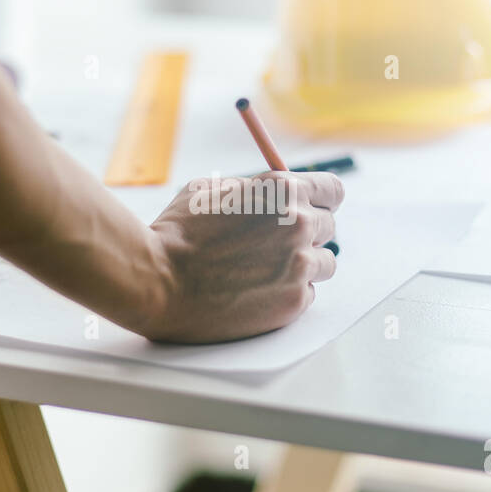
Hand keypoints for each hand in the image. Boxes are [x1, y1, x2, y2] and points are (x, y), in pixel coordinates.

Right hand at [143, 171, 343, 341]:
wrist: (157, 281)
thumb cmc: (176, 233)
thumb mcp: (212, 190)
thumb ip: (253, 190)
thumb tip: (274, 195)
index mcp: (282, 191)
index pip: (333, 190)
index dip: (320, 200)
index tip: (310, 209)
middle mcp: (300, 224)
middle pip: (329, 226)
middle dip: (306, 233)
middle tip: (274, 245)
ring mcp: (300, 265)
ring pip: (323, 263)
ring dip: (302, 265)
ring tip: (264, 270)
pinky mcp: (294, 301)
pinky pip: (307, 293)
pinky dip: (288, 292)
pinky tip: (256, 290)